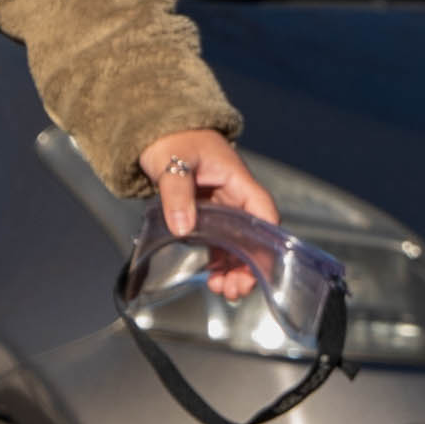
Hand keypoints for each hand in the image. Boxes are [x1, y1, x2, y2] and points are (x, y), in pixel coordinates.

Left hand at [138, 129, 274, 292]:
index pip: (263, 212)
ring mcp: (223, 208)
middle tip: (236, 289)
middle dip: (249, 265)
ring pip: (238, 243)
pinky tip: (213, 278)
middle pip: (254, 235)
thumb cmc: (172, 141)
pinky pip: (220, 242)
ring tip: (224, 291)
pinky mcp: (209, 216)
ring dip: (234, 268)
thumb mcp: (173, 166)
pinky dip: (219, 262)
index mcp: (238, 181)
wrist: (157, 132)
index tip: (259, 266)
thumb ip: (177, 196)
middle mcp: (236, 197)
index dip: (266, 240)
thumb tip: (183, 230)